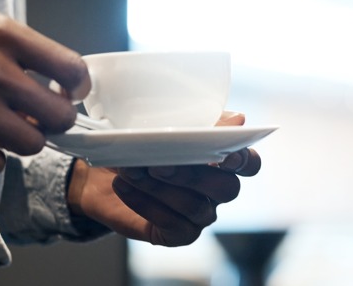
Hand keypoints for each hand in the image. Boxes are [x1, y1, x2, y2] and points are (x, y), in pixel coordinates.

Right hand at [0, 6, 89, 172]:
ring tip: (1, 130)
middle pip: (60, 116)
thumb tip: (53, 80)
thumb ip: (14, 48)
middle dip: (54, 122)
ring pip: (33, 145)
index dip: (77, 88)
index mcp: (4, 35)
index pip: (73, 69)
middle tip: (36, 119)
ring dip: (22, 142)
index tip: (69, 94)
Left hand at [69, 111, 261, 246]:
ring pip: (195, 206)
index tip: (224, 155)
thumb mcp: (165, 125)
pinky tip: (124, 185)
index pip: (250, 164)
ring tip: (131, 170)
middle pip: (227, 189)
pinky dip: (144, 203)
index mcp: (224, 160)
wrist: (102, 171)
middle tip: (159, 163)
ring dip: (160, 187)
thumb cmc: (142, 144)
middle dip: (194, 175)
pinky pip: (171, 224)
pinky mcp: (178, 234)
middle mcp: (218, 190)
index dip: (243, 161)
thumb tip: (237, 119)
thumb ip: (202, 123)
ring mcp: (201, 214)